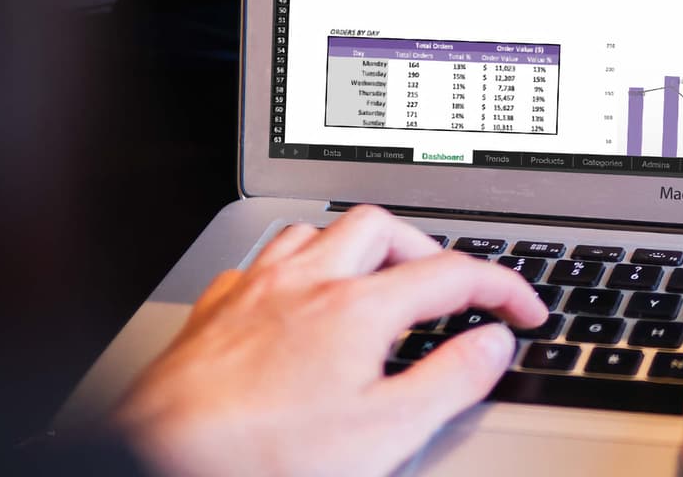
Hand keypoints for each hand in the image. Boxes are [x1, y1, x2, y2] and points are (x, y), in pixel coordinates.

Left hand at [113, 205, 547, 476]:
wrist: (159, 459)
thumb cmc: (261, 458)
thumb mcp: (383, 435)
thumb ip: (449, 380)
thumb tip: (493, 343)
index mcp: (356, 308)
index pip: (451, 275)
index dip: (501, 288)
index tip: (523, 310)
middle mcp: (307, 281)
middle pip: (382, 227)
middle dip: (425, 249)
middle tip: (448, 290)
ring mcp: (256, 289)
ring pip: (318, 230)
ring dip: (357, 247)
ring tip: (375, 282)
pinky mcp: (216, 309)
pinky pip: (265, 261)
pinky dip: (298, 268)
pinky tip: (296, 301)